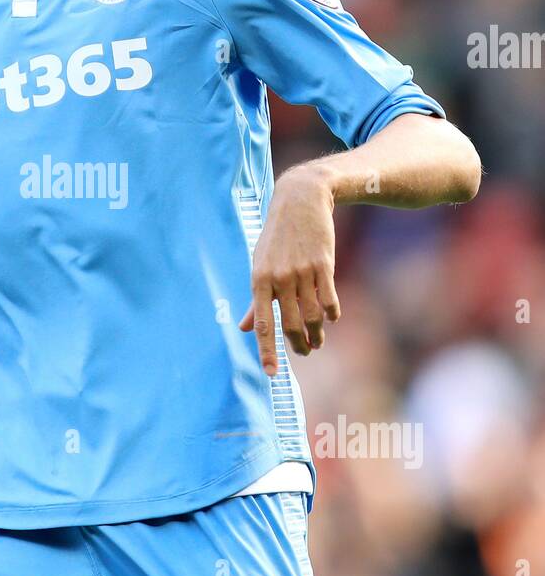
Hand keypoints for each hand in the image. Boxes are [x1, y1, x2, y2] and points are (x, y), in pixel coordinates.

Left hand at [239, 166, 340, 376]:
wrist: (300, 201)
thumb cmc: (276, 238)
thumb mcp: (260, 264)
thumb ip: (255, 300)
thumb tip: (244, 328)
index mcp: (259, 280)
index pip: (263, 323)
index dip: (267, 350)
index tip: (271, 373)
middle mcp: (280, 278)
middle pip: (292, 325)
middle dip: (299, 345)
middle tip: (304, 352)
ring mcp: (302, 272)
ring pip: (312, 316)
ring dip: (317, 334)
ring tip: (318, 341)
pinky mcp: (323, 265)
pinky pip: (329, 300)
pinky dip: (331, 313)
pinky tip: (330, 317)